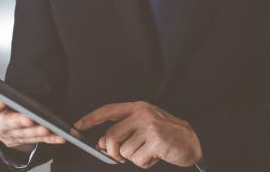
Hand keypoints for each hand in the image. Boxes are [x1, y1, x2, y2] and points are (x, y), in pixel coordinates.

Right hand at [0, 67, 65, 152]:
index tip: (0, 100)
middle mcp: (5, 124)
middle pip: (12, 124)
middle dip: (20, 121)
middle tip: (29, 118)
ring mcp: (18, 133)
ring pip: (28, 133)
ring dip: (37, 132)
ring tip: (47, 128)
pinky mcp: (31, 137)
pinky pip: (42, 140)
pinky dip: (52, 139)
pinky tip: (61, 137)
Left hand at [74, 102, 201, 168]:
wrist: (191, 142)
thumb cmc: (166, 135)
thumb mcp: (143, 128)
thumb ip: (123, 131)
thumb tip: (101, 143)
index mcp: (138, 107)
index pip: (109, 110)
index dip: (91, 118)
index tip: (78, 127)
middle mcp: (143, 113)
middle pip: (111, 135)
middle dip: (111, 151)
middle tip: (121, 156)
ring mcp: (150, 126)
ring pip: (124, 151)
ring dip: (133, 158)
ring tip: (147, 152)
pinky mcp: (156, 140)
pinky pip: (138, 160)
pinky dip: (144, 163)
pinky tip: (155, 156)